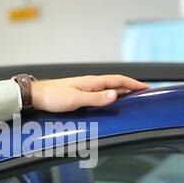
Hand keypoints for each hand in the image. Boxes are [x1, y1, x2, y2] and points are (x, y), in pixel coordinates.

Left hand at [30, 74, 148, 112]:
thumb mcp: (76, 99)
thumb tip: (116, 95)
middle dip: (132, 87)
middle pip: (116, 84)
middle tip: (145, 94)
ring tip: (133, 98)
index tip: (147, 88)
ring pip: (109, 89)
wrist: (36, 96)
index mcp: (92, 82)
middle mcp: (91, 83)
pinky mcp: (80, 94)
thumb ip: (96, 98)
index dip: (134, 83)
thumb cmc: (53, 97)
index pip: (118, 80)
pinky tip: (111, 102)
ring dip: (122, 92)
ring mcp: (86, 88)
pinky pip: (101, 94)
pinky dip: (111, 97)